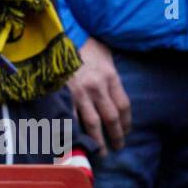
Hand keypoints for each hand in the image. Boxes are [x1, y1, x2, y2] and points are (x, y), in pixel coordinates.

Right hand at [67, 37, 130, 153]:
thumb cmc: (84, 43)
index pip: (123, 106)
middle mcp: (97, 87)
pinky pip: (71, 117)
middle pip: (111, 118)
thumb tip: (114, 90)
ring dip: (98, 140)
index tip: (126, 131)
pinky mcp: (63, 95)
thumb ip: (110, 75)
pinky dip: (75, 131)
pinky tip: (77, 140)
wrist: (60, 35)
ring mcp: (79, 93)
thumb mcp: (105, 56)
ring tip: (101, 151)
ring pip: (92, 123)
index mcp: (110, 77)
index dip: (127, 122)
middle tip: (117, 148)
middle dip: (116, 136)